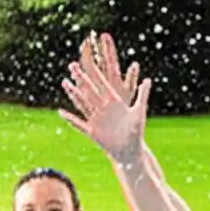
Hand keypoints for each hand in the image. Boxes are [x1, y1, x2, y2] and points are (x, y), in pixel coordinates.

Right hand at [59, 33, 152, 164]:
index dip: (96, 72)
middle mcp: (103, 108)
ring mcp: (96, 119)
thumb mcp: (139, 111)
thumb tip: (147, 79)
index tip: (91, 60)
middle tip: (72, 65)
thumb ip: (143, 95)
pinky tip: (61, 112)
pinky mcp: (92, 131)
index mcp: (114, 101)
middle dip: (81, 78)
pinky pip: (79, 124)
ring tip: (64, 82)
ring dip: (73, 93)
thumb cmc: (136, 131)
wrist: (130, 150)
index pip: (103, 83)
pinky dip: (70, 119)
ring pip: (82, 103)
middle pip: (90, 90)